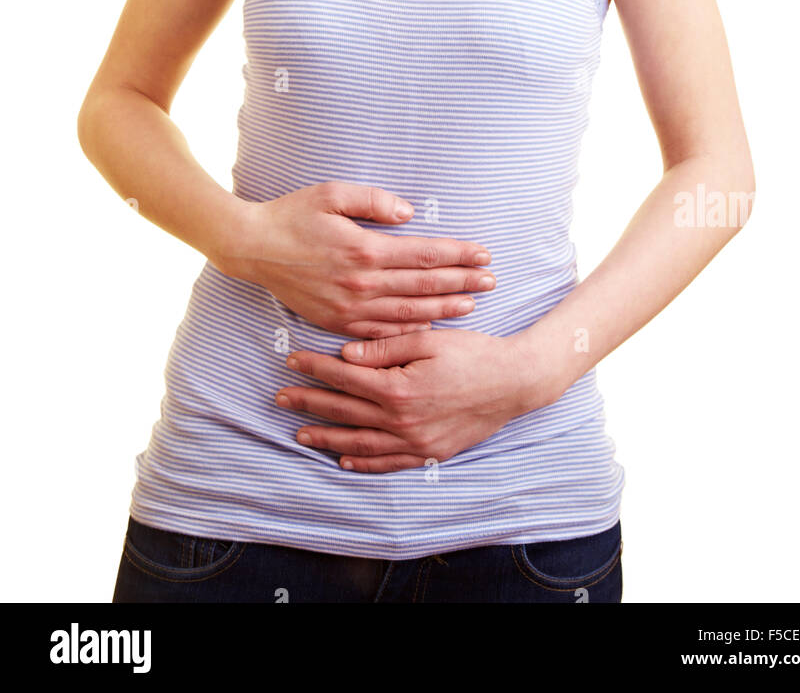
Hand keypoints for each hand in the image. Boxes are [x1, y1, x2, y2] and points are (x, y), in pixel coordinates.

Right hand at [213, 180, 495, 337]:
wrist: (252, 248)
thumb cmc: (293, 214)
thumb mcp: (332, 192)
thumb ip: (374, 201)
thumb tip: (410, 213)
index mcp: (364, 249)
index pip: (424, 254)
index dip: (458, 255)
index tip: (484, 255)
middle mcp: (361, 283)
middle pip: (423, 285)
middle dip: (462, 282)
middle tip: (492, 281)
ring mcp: (349, 308)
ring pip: (408, 312)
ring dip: (443, 308)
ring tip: (471, 305)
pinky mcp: (337, 322)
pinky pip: (382, 332)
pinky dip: (410, 330)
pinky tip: (430, 326)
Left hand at [274, 327, 535, 472]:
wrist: (515, 382)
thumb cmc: (474, 353)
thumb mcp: (430, 339)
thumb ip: (386, 346)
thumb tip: (348, 353)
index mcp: (399, 387)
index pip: (345, 376)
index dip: (315, 368)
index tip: (292, 360)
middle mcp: (402, 421)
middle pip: (345, 412)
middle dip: (310, 403)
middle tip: (281, 398)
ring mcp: (416, 443)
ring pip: (360, 443)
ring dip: (327, 438)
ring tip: (301, 434)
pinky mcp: (430, 453)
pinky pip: (388, 463)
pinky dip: (363, 462)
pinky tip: (344, 459)